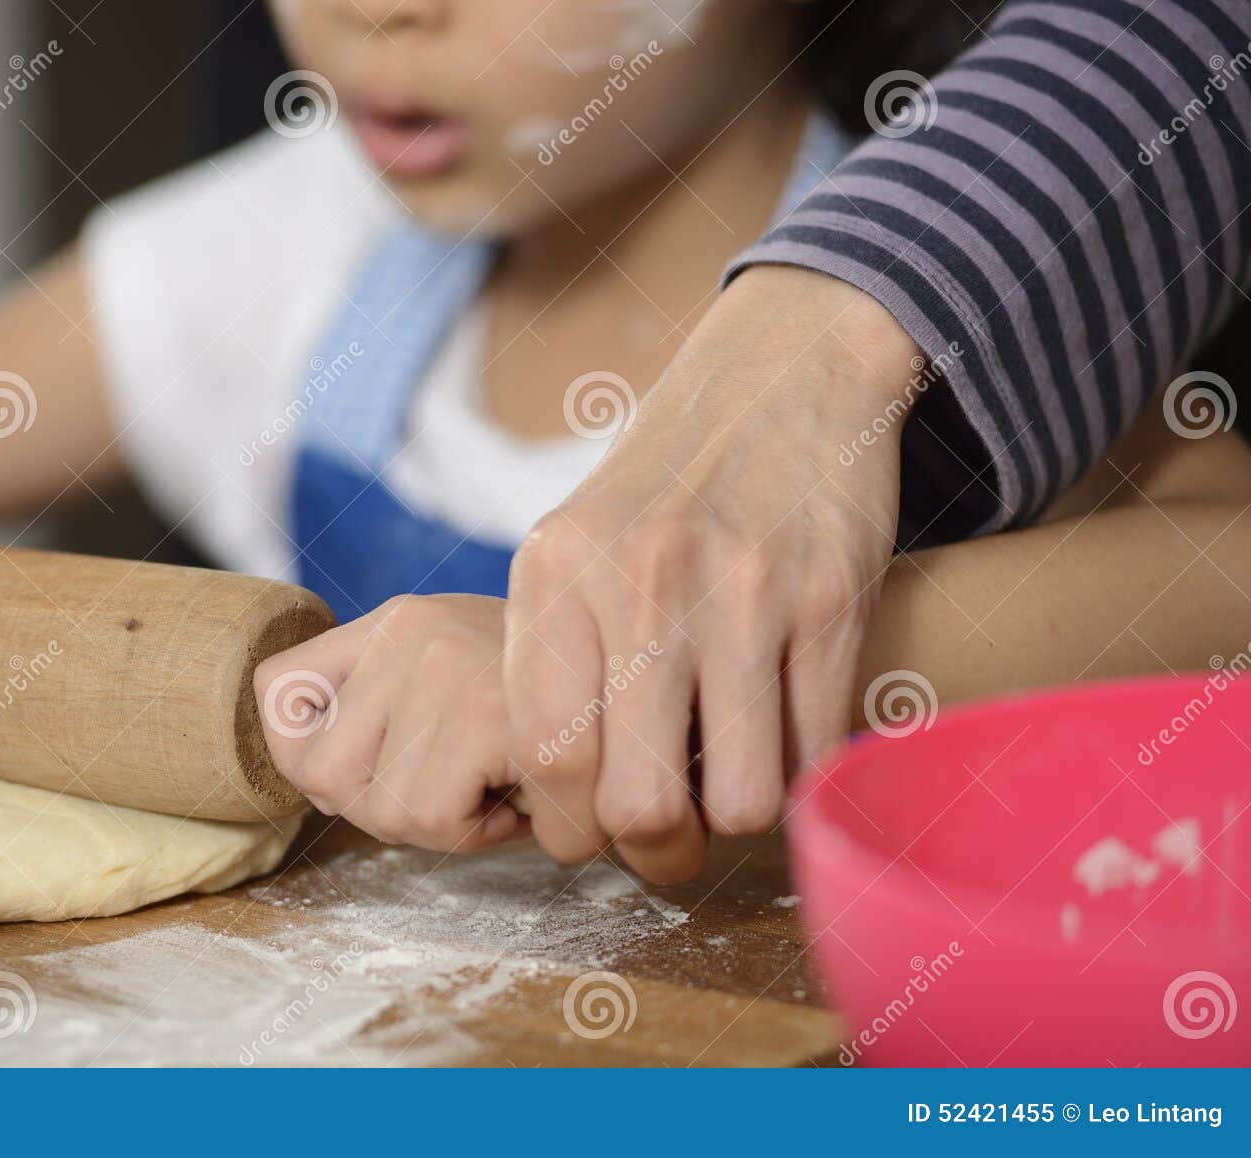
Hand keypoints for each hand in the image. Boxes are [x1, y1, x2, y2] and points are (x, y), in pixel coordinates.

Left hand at [254, 594, 529, 850]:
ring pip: (382, 809)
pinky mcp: (489, 711)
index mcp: (396, 620)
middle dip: (391, 806)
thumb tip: (307, 779)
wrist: (651, 701)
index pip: (273, 692)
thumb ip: (379, 717)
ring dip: (446, 824)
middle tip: (463, 782)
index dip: (306, 755)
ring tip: (499, 782)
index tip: (380, 765)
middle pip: (321, 774)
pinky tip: (520, 793)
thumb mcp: (451, 696)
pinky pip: (434, 819)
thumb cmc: (552, 717)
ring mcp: (446, 663)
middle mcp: (410, 628)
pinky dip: (481, 831)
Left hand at [504, 267, 921, 882]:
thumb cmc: (660, 489)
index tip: (594, 833)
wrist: (779, 377)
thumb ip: (554, 661)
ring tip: (732, 785)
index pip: (546, 758)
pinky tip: (786, 738)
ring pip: (743, 801)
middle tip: (670, 840)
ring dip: (738, 820)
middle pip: (639, 803)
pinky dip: (803, 773)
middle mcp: (642, 583)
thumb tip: (565, 807)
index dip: (571, 830)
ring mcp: (744, 592)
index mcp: (556, 573)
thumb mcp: (570, 548)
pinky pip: (817, 752)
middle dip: (656, 852)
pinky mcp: (833, 599)